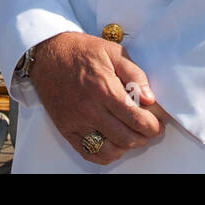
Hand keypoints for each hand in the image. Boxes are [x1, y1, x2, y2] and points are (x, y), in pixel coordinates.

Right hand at [28, 32, 164, 165]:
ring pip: (110, 150)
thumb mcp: (113, 51)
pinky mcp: (66, 129)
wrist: (47, 52)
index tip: (157, 123)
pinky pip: (90, 153)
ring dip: (127, 147)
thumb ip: (135, 74)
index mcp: (104, 88)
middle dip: (145, 137)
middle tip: (149, 129)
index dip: (153, 126)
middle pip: (127, 138)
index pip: (137, 119)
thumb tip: (150, 98)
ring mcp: (76, 122)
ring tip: (133, 135)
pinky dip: (107, 155)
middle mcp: (90, 109)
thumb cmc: (81, 50)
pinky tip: (114, 143)